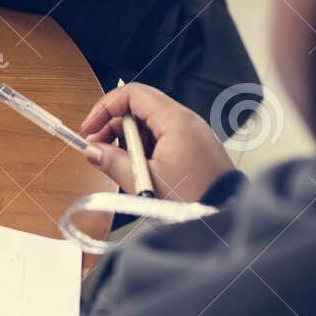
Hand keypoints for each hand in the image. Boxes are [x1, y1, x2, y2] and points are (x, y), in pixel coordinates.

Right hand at [79, 82, 233, 202]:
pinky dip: (144, 148)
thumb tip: (93, 152)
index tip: (89, 128)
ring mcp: (192, 134)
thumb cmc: (194, 201)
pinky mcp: (194, 148)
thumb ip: (113, 163)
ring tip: (118, 164)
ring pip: (149, 124)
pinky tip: (137, 169)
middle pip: (139, 107)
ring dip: (128, 140)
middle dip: (113, 126)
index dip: (106, 108)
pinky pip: (162, 137)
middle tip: (98, 149)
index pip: (133, 94)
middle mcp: (186, 121)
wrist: (226, 220)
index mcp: (176, 121)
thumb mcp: (145, 183)